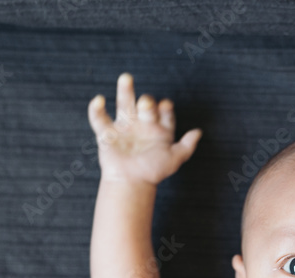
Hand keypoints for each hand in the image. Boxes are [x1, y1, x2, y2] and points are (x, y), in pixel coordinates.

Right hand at [87, 72, 201, 185]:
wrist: (131, 182)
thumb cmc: (153, 172)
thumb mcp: (174, 159)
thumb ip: (187, 146)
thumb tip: (198, 132)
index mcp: (158, 130)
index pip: (163, 112)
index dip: (165, 107)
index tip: (165, 105)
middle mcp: (141, 125)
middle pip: (144, 105)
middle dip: (146, 102)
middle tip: (146, 104)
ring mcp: (124, 127)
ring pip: (124, 104)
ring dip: (125, 90)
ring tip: (126, 78)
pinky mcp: (107, 133)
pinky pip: (99, 118)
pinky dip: (96, 109)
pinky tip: (99, 100)